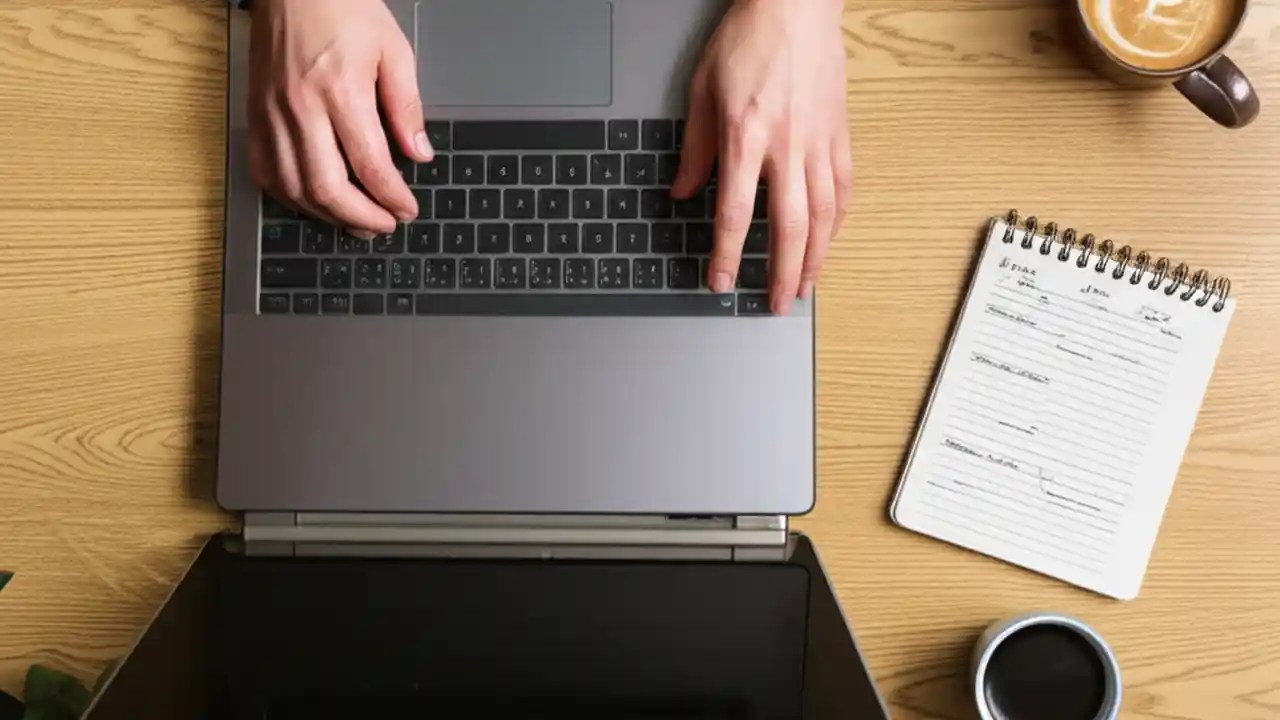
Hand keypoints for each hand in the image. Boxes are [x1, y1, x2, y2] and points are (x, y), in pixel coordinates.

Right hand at [247, 0, 431, 237]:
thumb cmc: (341, 6)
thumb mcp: (393, 49)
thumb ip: (406, 107)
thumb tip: (419, 154)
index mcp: (340, 90)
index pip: (370, 165)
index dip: (392, 198)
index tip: (407, 209)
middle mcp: (301, 108)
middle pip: (328, 188)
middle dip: (361, 218)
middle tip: (385, 225)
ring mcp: (272, 115)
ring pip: (294, 188)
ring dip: (328, 216)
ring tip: (356, 222)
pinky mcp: (255, 116)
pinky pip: (266, 173)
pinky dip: (292, 198)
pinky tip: (315, 202)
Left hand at [672, 0, 851, 314]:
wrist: (795, 4)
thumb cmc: (748, 39)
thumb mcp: (701, 90)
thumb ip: (695, 149)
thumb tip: (684, 191)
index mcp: (746, 138)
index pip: (733, 215)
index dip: (724, 256)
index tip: (719, 282)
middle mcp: (786, 147)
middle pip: (788, 228)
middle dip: (780, 273)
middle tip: (773, 303)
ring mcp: (819, 143)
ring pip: (823, 216)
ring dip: (813, 258)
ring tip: (803, 286)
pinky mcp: (840, 135)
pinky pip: (843, 189)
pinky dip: (837, 222)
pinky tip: (828, 240)